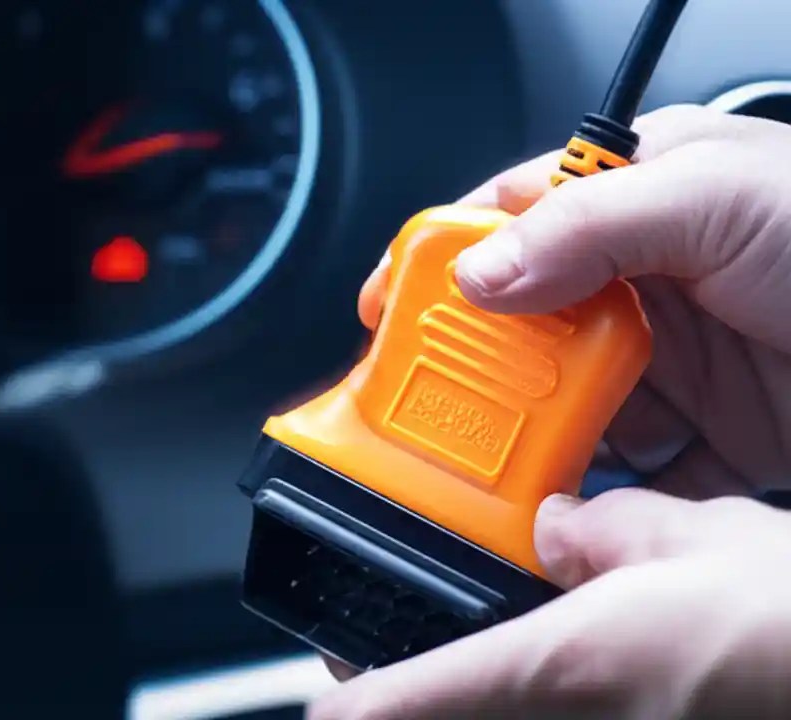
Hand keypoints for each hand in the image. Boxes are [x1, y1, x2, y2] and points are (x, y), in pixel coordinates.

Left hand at [309, 488, 790, 718]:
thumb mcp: (704, 540)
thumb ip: (611, 530)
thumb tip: (566, 528)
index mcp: (562, 666)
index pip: (398, 706)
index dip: (349, 708)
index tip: (327, 705)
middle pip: (450, 715)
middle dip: (423, 691)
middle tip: (404, 662)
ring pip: (515, 713)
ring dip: (496, 686)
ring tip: (505, 640)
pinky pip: (587, 712)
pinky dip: (568, 694)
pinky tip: (604, 667)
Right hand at [359, 103, 790, 498]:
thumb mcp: (725, 199)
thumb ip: (593, 224)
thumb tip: (484, 271)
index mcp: (641, 195)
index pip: (508, 220)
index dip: (440, 262)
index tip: (388, 311)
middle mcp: (650, 277)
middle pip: (522, 326)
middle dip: (475, 369)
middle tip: (435, 406)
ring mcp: (679, 360)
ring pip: (563, 405)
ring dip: (528, 439)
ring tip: (495, 466)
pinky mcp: (714, 436)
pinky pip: (627, 471)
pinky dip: (595, 498)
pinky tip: (571, 508)